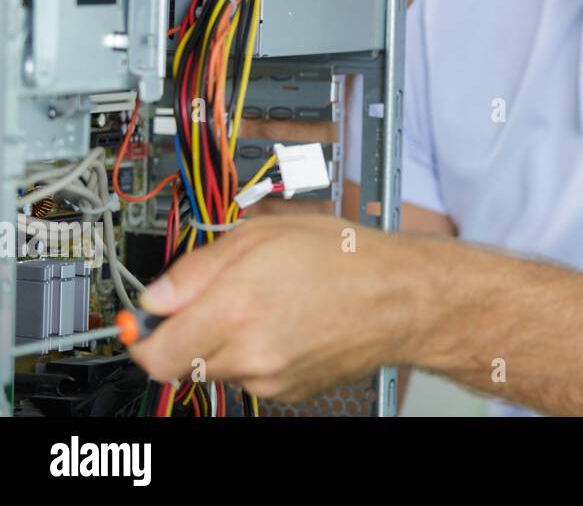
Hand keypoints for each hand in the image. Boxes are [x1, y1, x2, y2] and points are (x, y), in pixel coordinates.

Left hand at [128, 214, 412, 400]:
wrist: (400, 296)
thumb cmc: (344, 258)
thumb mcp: (262, 234)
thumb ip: (197, 267)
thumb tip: (157, 296)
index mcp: (234, 310)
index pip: (154, 354)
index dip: (141, 338)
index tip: (144, 322)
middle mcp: (248, 352)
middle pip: (184, 362)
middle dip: (190, 331)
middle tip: (216, 299)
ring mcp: (270, 376)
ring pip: (219, 367)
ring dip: (225, 341)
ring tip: (266, 303)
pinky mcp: (291, 389)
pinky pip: (253, 374)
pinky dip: (257, 352)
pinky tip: (287, 322)